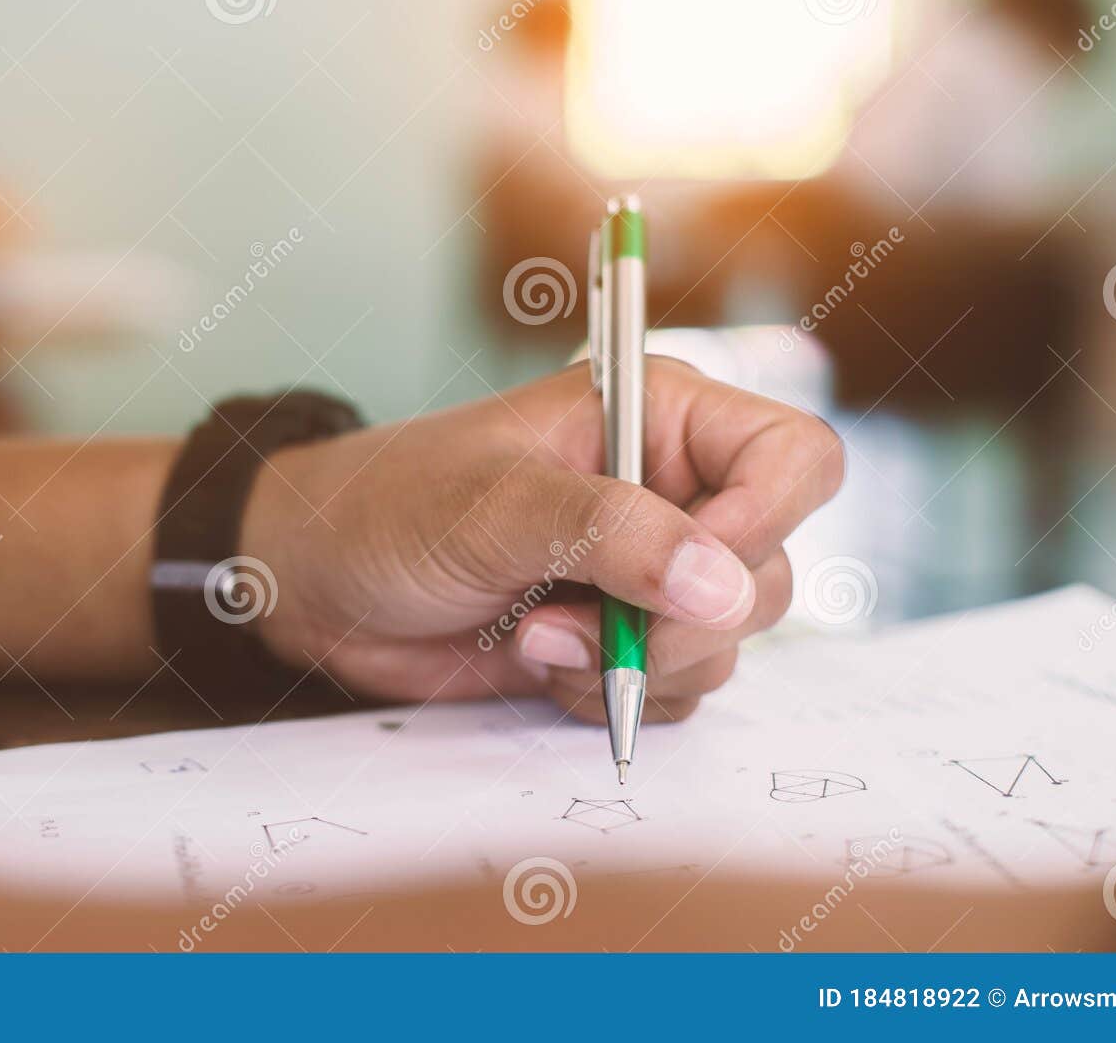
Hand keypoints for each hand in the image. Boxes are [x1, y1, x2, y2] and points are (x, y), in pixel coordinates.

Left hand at [241, 357, 844, 721]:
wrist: (322, 583)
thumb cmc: (392, 506)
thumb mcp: (493, 505)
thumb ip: (609, 533)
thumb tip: (725, 586)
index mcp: (659, 418)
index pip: (792, 458)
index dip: (768, 519)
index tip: (694, 573)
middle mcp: (671, 494)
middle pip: (768, 571)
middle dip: (684, 621)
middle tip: (580, 624)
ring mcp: (648, 574)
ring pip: (726, 644)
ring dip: (640, 664)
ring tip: (538, 638)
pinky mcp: (621, 641)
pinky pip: (676, 692)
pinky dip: (617, 697)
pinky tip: (540, 664)